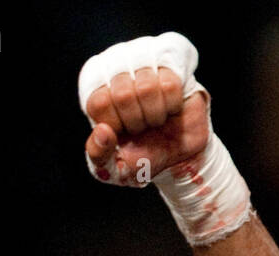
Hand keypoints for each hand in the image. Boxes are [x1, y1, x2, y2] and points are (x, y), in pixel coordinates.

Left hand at [83, 67, 208, 184]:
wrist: (180, 155)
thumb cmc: (143, 156)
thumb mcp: (115, 168)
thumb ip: (99, 155)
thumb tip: (102, 131)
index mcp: (98, 98)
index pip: (99, 102)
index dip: (116, 124)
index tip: (124, 132)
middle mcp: (116, 76)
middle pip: (122, 94)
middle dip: (137, 122)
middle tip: (142, 127)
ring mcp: (144, 66)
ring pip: (147, 87)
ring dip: (155, 114)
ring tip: (156, 118)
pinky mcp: (173, 64)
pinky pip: (170, 84)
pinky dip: (172, 105)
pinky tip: (171, 107)